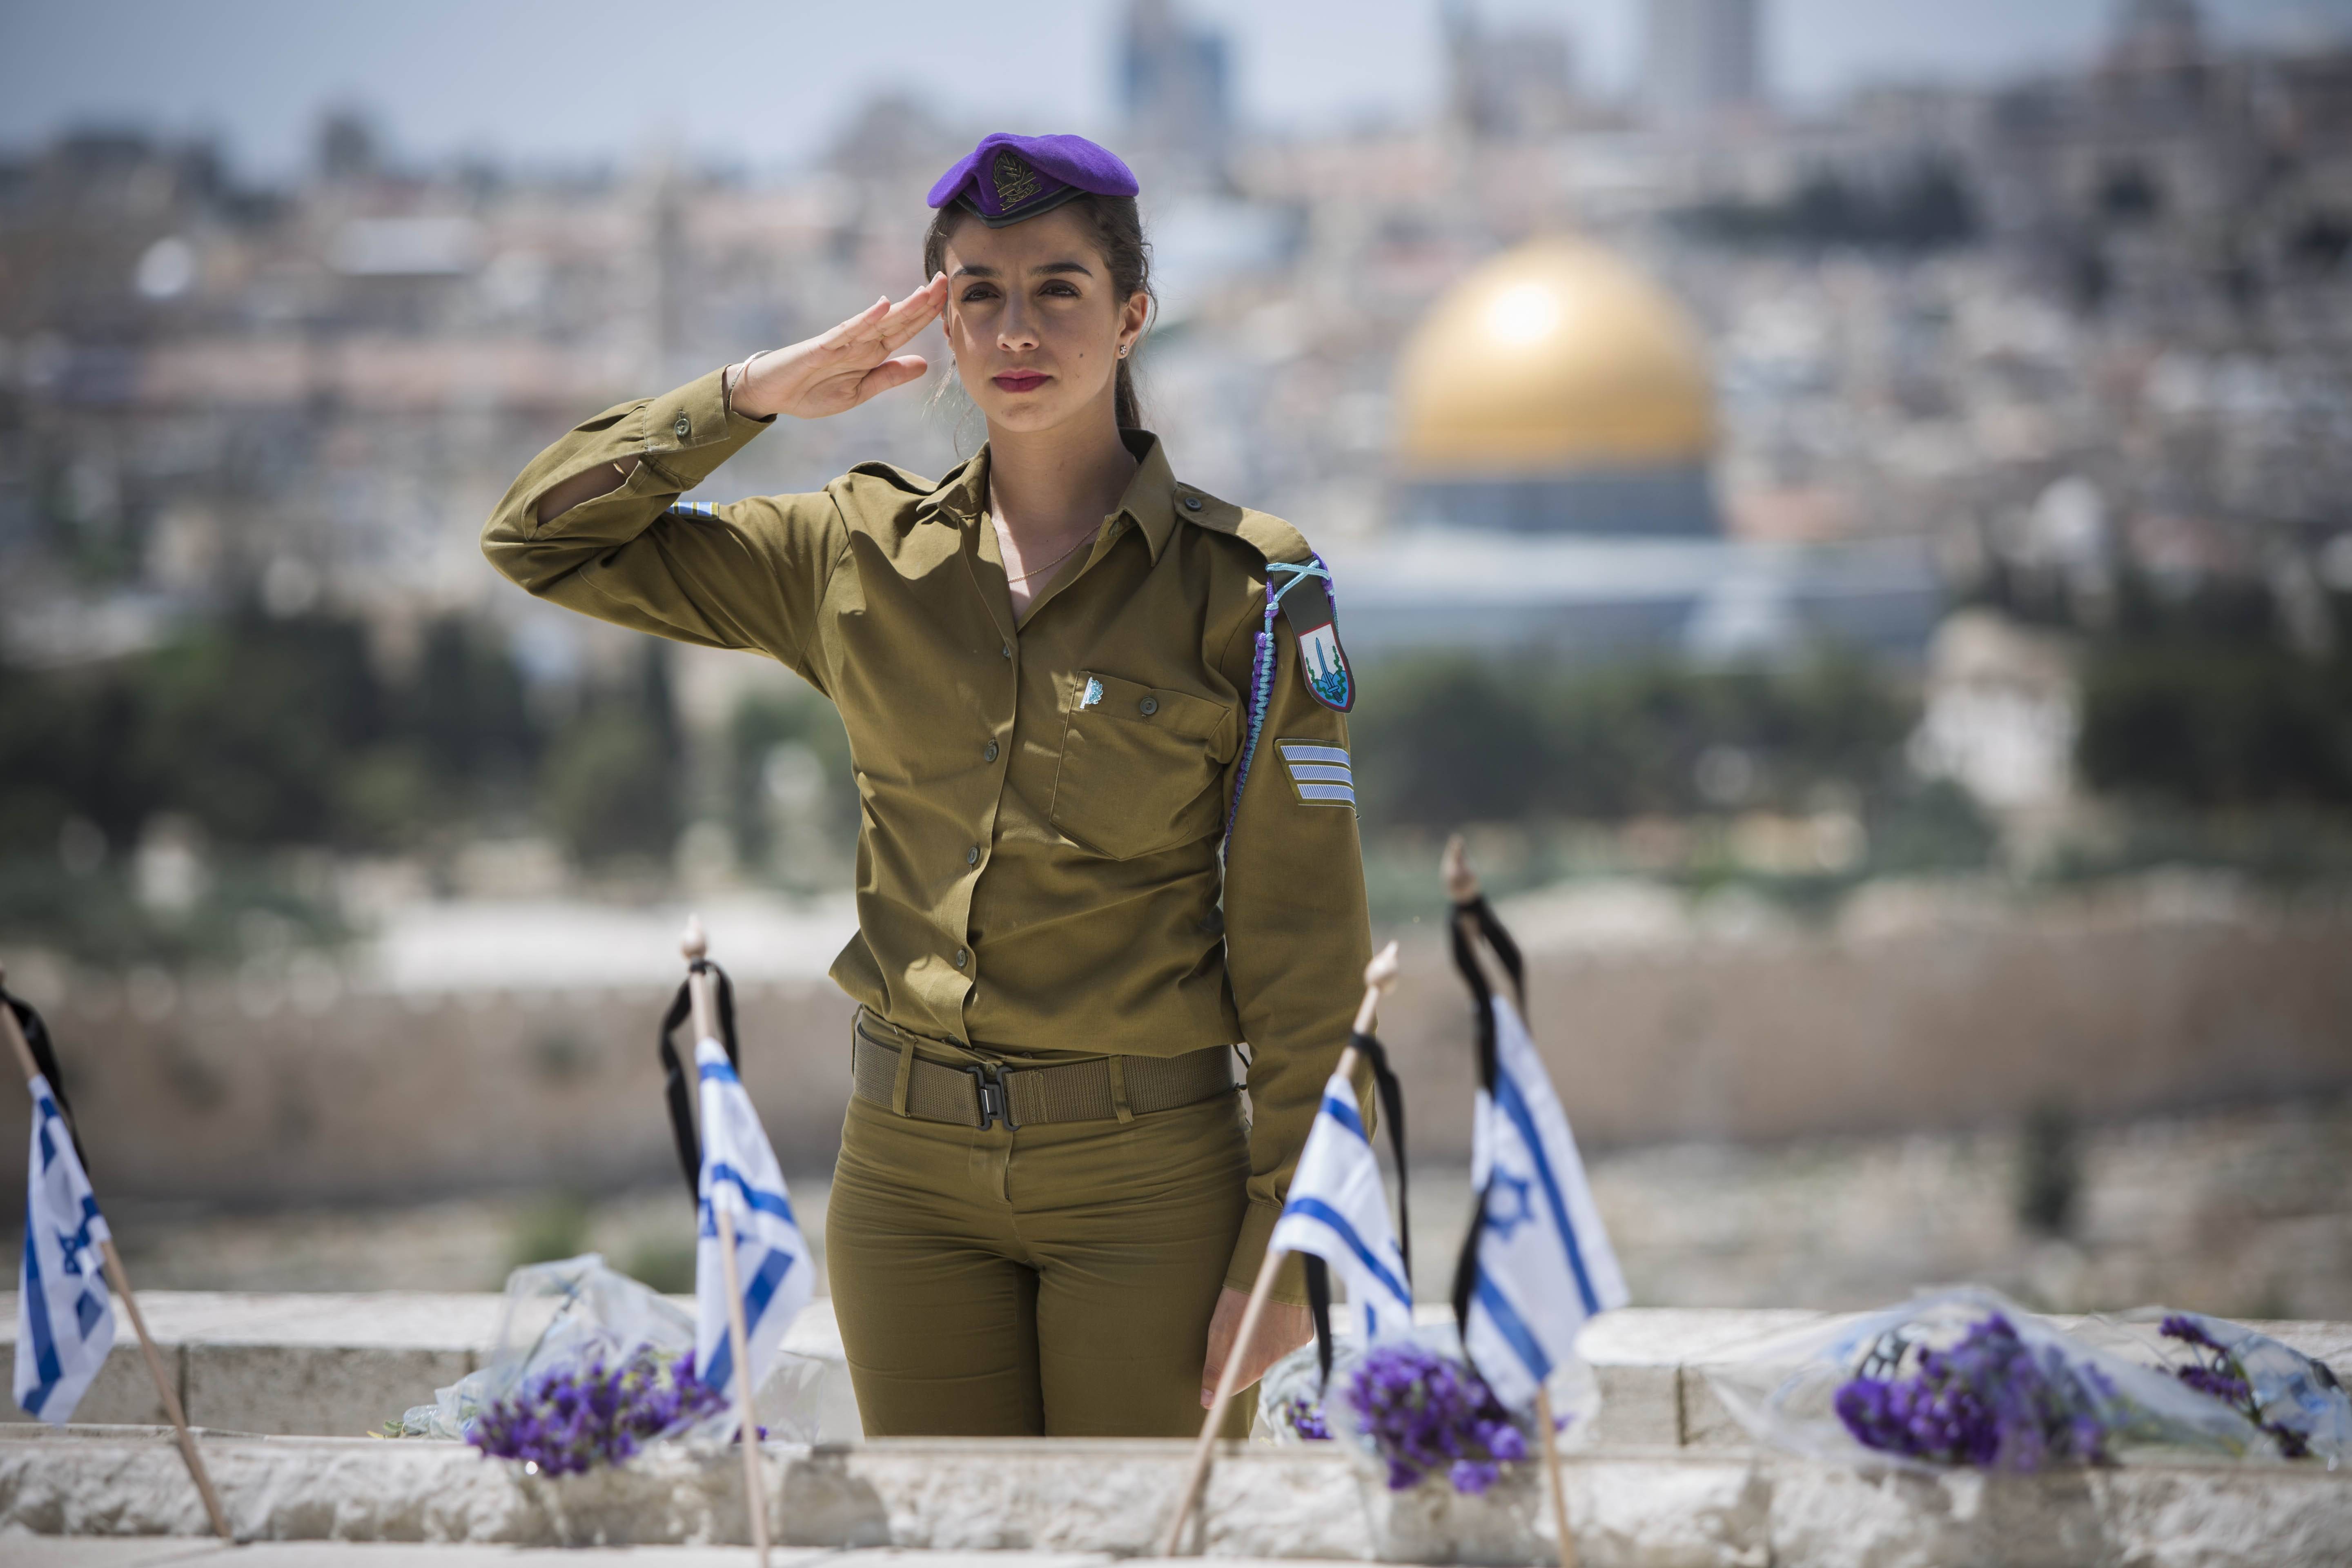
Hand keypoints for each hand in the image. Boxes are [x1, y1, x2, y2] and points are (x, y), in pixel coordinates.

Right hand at [734, 274, 949, 420]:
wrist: (773, 394)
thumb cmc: (811, 392)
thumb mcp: (859, 393)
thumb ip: (888, 377)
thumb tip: (923, 364)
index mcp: (870, 354)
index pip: (904, 331)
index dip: (926, 316)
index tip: (948, 299)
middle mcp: (860, 342)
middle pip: (897, 319)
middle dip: (921, 302)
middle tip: (945, 279)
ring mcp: (842, 342)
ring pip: (878, 321)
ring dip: (902, 306)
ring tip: (925, 289)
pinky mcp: (822, 346)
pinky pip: (847, 331)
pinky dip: (865, 319)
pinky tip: (883, 306)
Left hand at [1199, 1285, 1314, 1408]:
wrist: (1276, 1272)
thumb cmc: (1242, 1301)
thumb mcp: (1218, 1332)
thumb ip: (1214, 1369)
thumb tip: (1207, 1400)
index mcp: (1252, 1368)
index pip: (1232, 1386)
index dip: (1222, 1376)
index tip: (1217, 1365)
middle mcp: (1276, 1366)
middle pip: (1253, 1371)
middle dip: (1243, 1357)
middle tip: (1236, 1331)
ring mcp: (1294, 1351)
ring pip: (1272, 1357)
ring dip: (1262, 1346)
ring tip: (1255, 1321)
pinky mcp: (1305, 1336)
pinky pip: (1289, 1344)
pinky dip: (1280, 1335)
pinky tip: (1273, 1318)